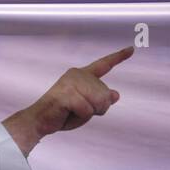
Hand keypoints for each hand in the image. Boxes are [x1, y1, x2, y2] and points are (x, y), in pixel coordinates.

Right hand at [2, 46, 132, 155]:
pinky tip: (67, 112)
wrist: (39, 120)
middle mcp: (77, 74)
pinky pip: (87, 110)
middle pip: (106, 95)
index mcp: (81, 75)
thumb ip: (101, 99)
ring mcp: (72, 83)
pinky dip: (80, 117)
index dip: (119, 57)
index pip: (104, 65)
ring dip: (88, 113)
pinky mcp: (67, 94)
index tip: (131, 49)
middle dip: (96, 109)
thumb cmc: (62, 113)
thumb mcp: (87, 106)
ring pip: (99, 103)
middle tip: (76, 110)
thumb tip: (115, 94)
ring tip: (71, 111)